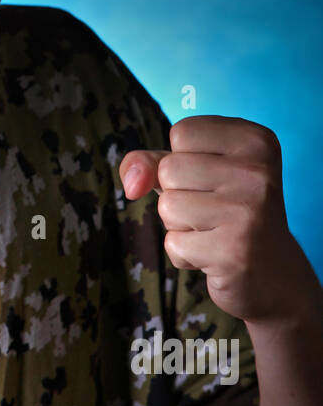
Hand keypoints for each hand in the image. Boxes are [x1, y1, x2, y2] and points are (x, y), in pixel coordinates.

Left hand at [119, 115, 306, 323]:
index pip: (182, 132)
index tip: (217, 179)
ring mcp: (249, 210)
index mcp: (255, 140)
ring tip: (215, 231)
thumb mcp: (192, 173)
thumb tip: (131, 184)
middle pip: (170, 169)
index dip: (184, 160)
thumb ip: (151, 162)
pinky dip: (185, 255)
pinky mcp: (234, 251)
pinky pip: (173, 244)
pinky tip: (216, 255)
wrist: (273, 273)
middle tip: (216, 211)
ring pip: (167, 206)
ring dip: (180, 226)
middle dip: (179, 195)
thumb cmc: (225, 212)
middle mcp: (257, 170)